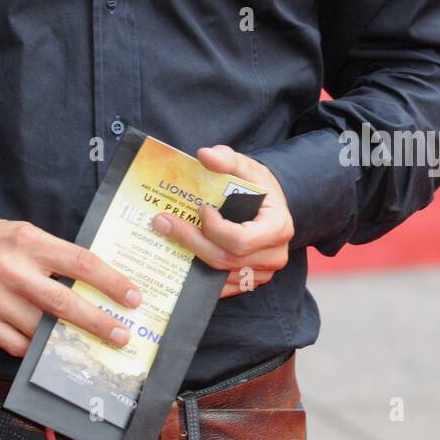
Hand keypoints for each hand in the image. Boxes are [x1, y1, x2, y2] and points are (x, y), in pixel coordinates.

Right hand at [0, 218, 142, 358]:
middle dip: (99, 322)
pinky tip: (52, 350)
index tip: (133, 297)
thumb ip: (56, 256)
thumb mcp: (26, 235)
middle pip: (65, 302)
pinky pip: (18, 345)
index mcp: (29, 242)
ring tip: (92, 348)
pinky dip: (37, 349)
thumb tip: (96, 283)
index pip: (81, 263)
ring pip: (42, 330)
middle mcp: (12, 270)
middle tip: (122, 335)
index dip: (111, 282)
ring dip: (70, 342)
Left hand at [150, 144, 293, 299]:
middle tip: (162, 222)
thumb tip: (204, 154)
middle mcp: (273, 256)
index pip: (240, 240)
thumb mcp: (248, 168)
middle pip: (225, 258)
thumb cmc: (259, 187)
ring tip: (166, 234)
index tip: (200, 209)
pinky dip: (198, 273)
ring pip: (219, 274)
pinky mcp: (249, 281)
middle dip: (190, 240)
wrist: (269, 207)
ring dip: (189, 256)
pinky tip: (178, 254)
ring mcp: (262, 273)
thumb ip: (227, 159)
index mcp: (277, 228)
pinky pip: (220, 285)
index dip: (214, 229)